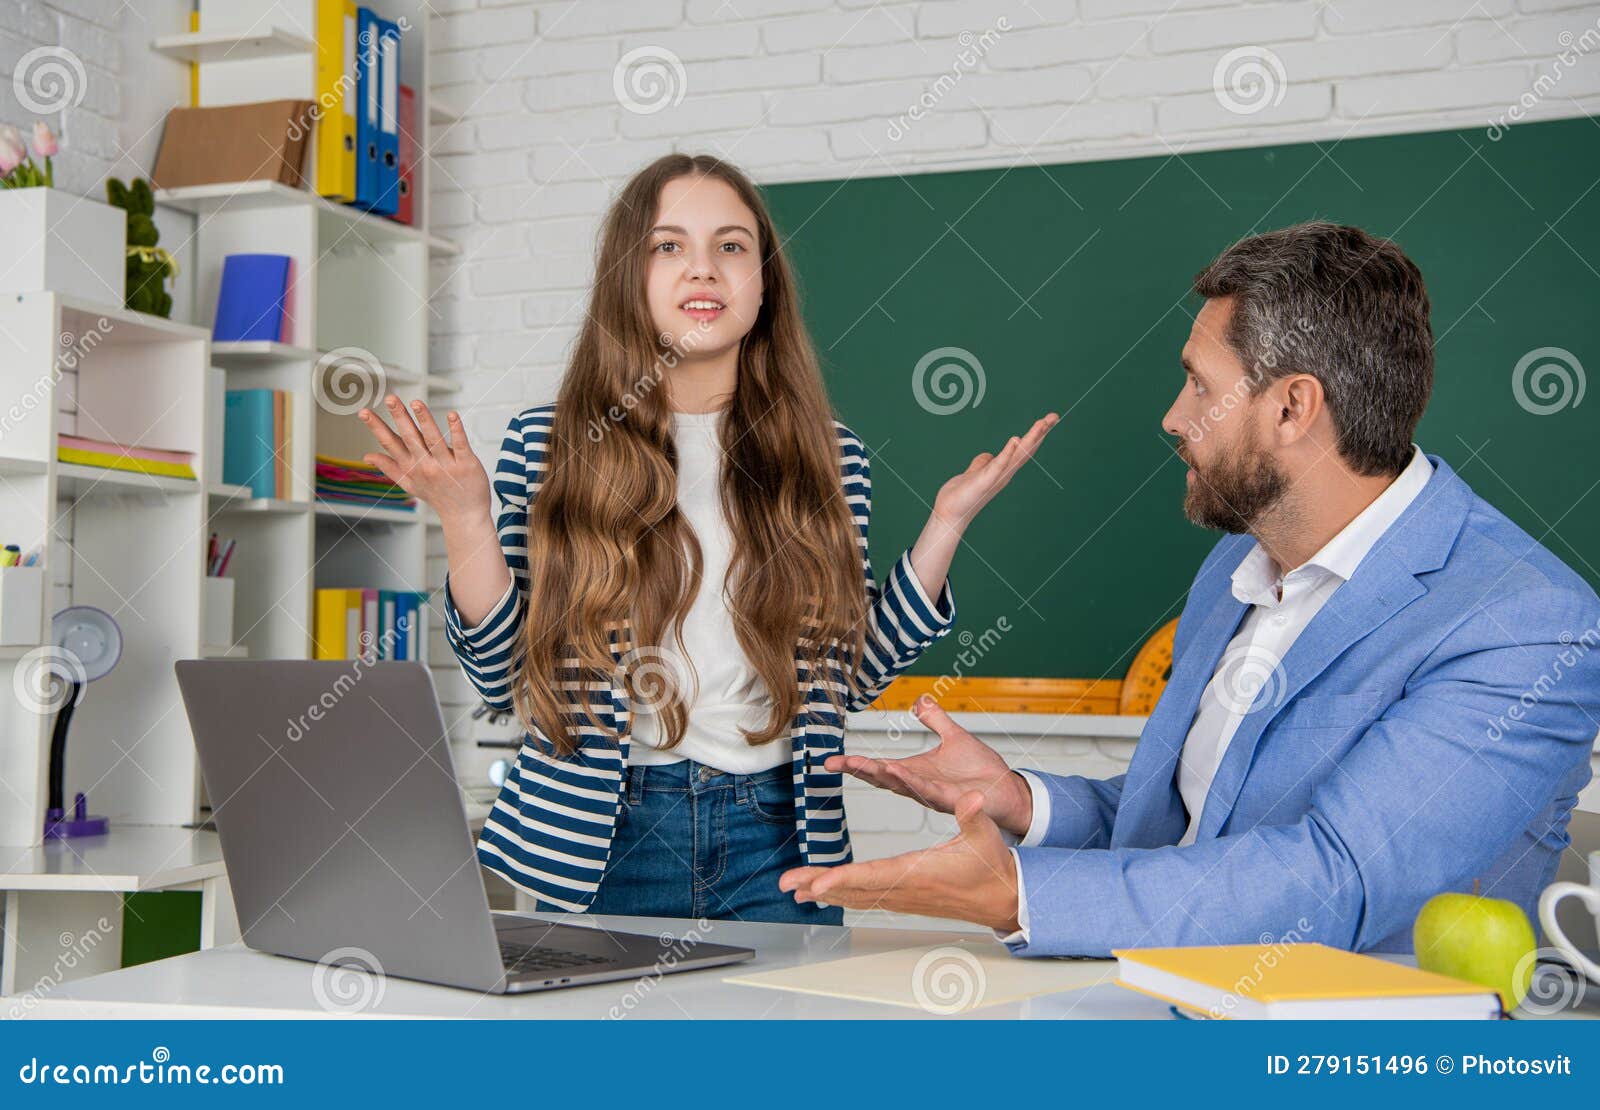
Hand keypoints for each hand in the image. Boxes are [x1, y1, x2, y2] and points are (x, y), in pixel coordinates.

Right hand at [359, 396, 490, 526]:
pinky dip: (456, 430)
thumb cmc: (437, 496)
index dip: (377, 427)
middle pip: (410, 438)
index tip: (363, 412)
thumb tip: (366, 456)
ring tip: (416, 403)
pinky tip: (452, 415)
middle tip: (390, 398)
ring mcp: (446, 465)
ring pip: (434, 439)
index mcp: (411, 467)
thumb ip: (389, 468)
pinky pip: (461, 445)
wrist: (464, 516)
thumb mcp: (409, 484)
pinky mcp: (466, 465)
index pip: (391, 444)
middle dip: (400, 417)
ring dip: (425, 420)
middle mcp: (426, 465)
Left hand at [780, 792, 1021, 932]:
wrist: (1003, 898)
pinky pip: (867, 898)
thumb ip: (975, 814)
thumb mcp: (985, 836)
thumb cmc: (993, 867)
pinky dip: (843, 895)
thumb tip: (975, 796)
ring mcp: (904, 897)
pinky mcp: (905, 899)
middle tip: (787, 884)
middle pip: (854, 889)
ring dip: (824, 892)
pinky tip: (827, 893)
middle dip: (818, 885)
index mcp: (919, 872)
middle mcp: (906, 889)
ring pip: (857, 896)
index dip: (843, 880)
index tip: (817, 882)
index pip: (874, 876)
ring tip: (796, 889)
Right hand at [826, 696, 1032, 835]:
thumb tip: (919, 700)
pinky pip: (928, 790)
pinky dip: (911, 781)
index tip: (830, 760)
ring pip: (900, 784)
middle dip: (857, 770)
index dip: (855, 764)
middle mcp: (919, 785)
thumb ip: (936, 720)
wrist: (1008, 790)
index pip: (879, 767)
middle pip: (882, 777)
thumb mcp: (954, 737)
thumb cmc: (981, 770)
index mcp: (916, 772)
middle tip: (833, 763)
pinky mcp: (952, 800)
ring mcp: (933, 794)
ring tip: (857, 765)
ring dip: (879, 775)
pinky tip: (896, 771)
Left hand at [931, 412, 1057, 531]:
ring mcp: (996, 477)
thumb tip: (989, 455)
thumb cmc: (961, 495)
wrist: (948, 513)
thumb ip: (983, 463)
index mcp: (1002, 470)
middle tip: (1054, 416)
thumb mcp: (974, 473)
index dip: (1035, 434)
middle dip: (1040, 433)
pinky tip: (1015, 440)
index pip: (1023, 449)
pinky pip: (998, 465)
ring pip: (1017, 455)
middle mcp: (1004, 473)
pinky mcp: (985, 481)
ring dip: (1030, 439)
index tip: (1048, 419)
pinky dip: (1007, 453)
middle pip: (1026, 450)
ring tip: (1042, 423)